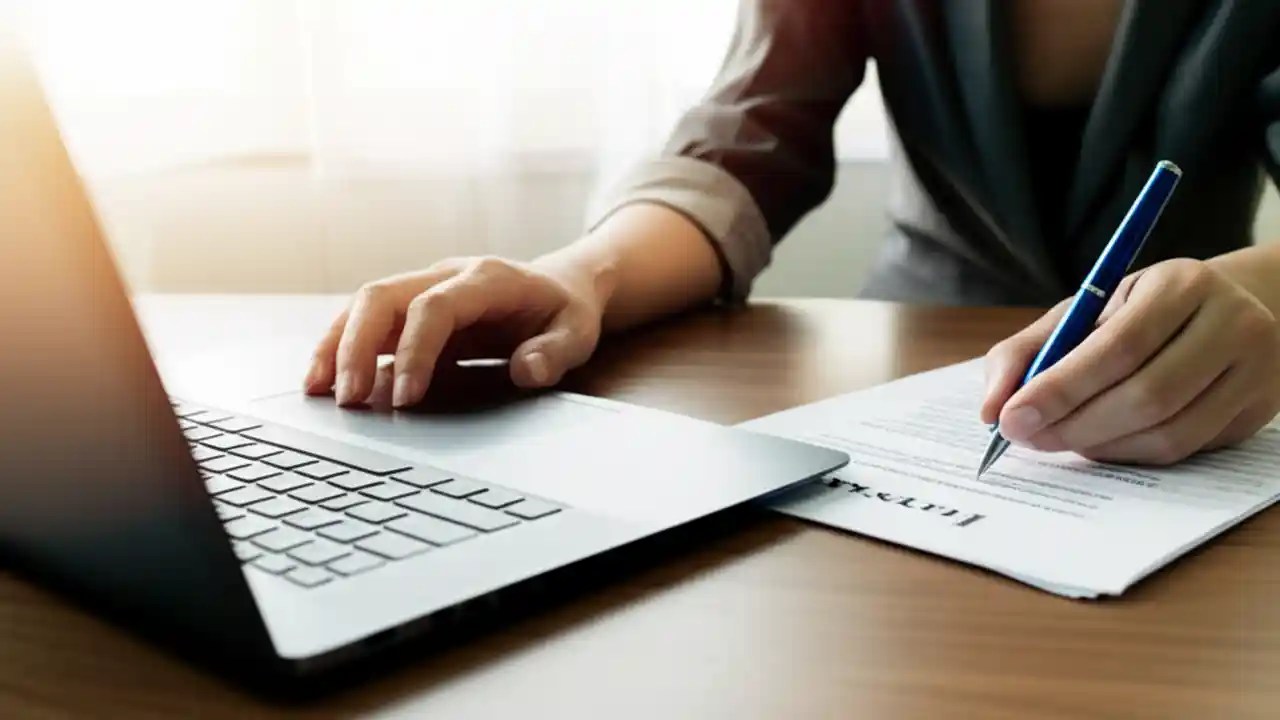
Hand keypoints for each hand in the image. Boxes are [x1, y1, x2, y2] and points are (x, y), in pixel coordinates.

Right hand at [304, 256, 605, 407]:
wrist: (561, 285)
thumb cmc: (565, 312)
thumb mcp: (578, 332)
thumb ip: (555, 353)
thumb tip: (527, 371)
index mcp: (487, 278)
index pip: (435, 307)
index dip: (415, 350)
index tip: (406, 398)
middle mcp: (446, 275)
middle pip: (383, 295)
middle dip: (358, 345)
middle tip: (348, 398)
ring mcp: (424, 287)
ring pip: (365, 304)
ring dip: (336, 345)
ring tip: (317, 392)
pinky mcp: (411, 307)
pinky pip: (366, 320)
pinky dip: (340, 347)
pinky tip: (324, 381)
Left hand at [981, 258, 1279, 463]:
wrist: (1230, 310)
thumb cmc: (1139, 312)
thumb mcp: (1085, 311)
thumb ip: (1027, 350)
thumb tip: (990, 408)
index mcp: (1181, 285)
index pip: (1117, 346)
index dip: (1060, 388)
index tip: (1010, 418)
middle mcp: (1231, 323)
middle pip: (1146, 395)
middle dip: (1074, 424)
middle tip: (1026, 437)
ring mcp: (1255, 370)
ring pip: (1168, 431)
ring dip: (1099, 445)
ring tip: (1056, 439)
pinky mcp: (1257, 411)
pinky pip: (1185, 449)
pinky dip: (1129, 453)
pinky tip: (1099, 442)